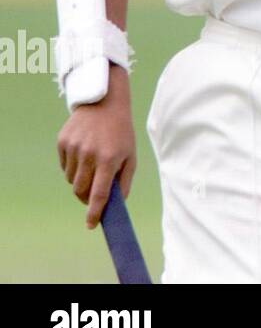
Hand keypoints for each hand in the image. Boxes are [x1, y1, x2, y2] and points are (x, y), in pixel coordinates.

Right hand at [56, 63, 135, 228]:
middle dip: (85, 198)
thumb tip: (117, 204)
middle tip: (92, 195)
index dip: (94, 212)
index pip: (99, 193)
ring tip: (92, 165)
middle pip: (80, 190)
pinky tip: (83, 153)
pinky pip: (64, 166)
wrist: (105, 102)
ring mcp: (74, 147)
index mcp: (110, 159)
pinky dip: (72, 167)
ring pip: (71, 180)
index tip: (90, 225)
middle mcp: (90, 154)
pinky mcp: (62, 142)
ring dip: (79, 180)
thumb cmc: (122, 132)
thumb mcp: (130, 154)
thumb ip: (124, 181)